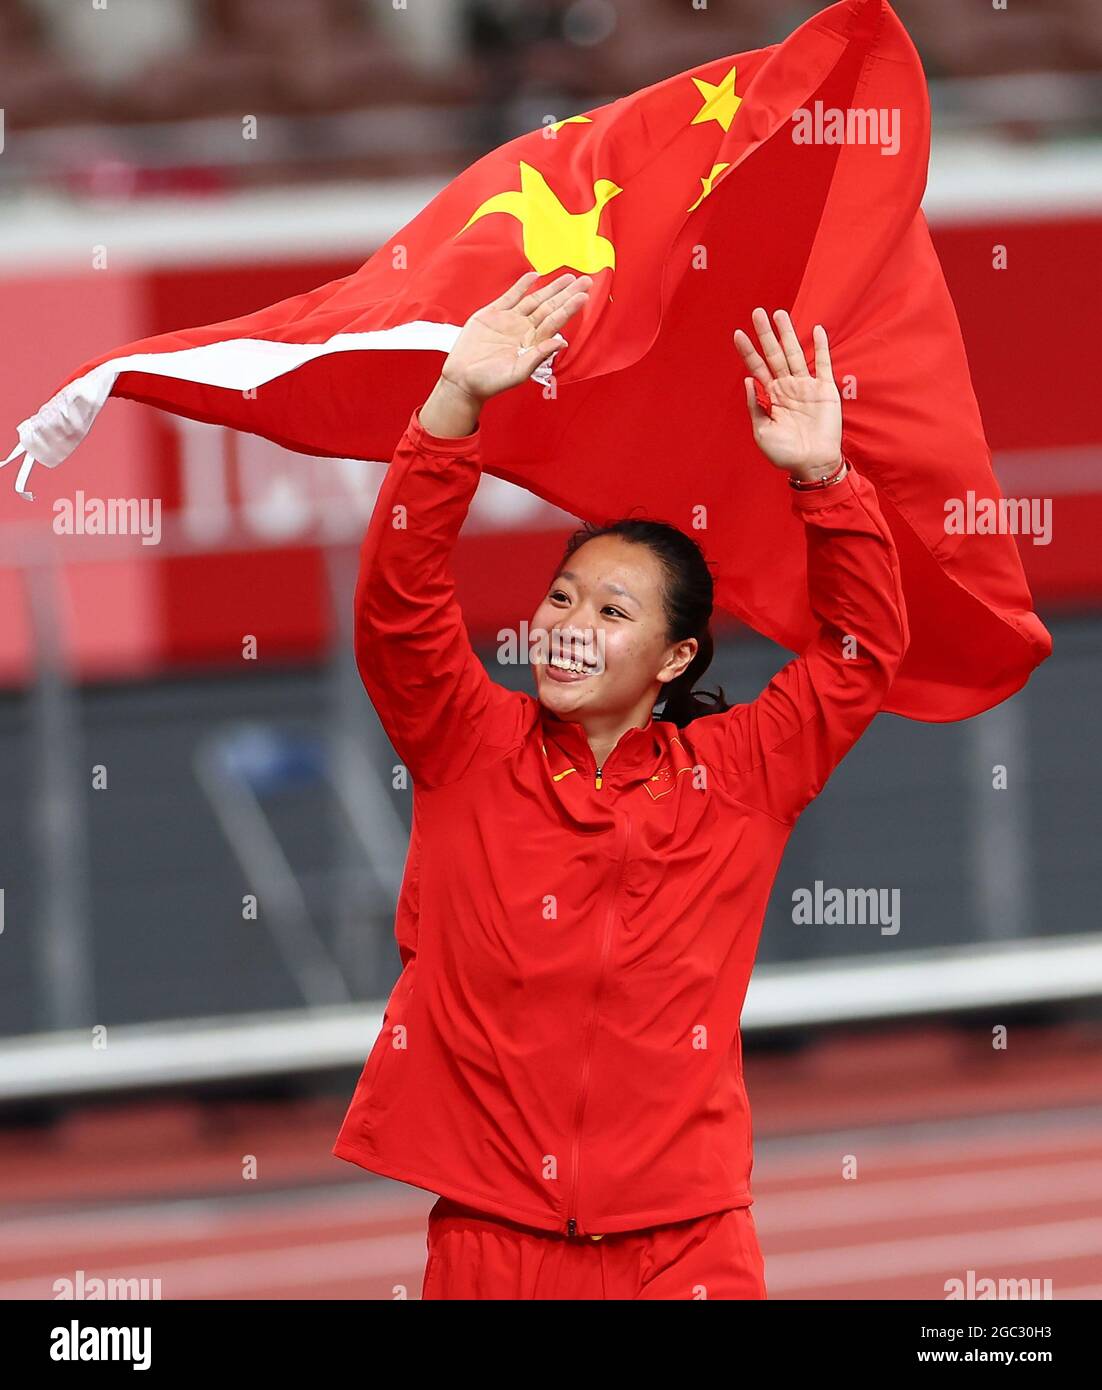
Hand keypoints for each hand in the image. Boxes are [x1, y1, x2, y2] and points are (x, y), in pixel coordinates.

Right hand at [442, 270, 590, 403]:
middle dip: (566, 294)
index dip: (569, 308)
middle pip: (550, 307)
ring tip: (567, 277)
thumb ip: (538, 357)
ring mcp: (509, 320)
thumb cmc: (489, 382)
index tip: (583, 296)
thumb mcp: (517, 373)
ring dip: (550, 288)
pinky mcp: (492, 314)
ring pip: (534, 299)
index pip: (555, 322)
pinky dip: (522, 285)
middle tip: (585, 281)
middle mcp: (524, 330)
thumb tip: (561, 342)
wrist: (462, 379)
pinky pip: (511, 296)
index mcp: (532, 344)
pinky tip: (535, 276)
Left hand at [734, 309, 842, 481]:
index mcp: (771, 397)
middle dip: (766, 334)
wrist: (812, 463)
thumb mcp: (762, 432)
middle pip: (774, 354)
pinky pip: (823, 364)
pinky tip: (817, 330)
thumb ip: (755, 407)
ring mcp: (806, 386)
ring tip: (779, 314)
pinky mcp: (825, 389)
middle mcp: (787, 387)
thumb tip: (747, 380)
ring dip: (788, 334)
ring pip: (795, 353)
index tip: (737, 333)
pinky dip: (821, 347)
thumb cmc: (785, 453)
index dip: (748, 351)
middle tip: (757, 312)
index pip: (757, 368)